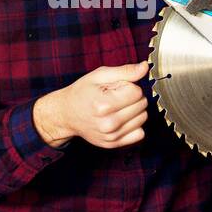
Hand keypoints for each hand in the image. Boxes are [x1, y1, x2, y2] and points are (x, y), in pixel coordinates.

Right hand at [33, 62, 149, 148]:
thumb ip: (125, 71)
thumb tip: (144, 68)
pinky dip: (134, 125)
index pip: (137, 92)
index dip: (129, 86)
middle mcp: (108, 123)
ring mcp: (111, 136)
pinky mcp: (114, 144)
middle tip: (116, 97)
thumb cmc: (82, 92)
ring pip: (143, 118)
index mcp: (104, 104)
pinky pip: (140, 133)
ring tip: (118, 107)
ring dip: (134, 110)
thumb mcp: (100, 76)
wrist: (66, 114)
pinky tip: (122, 119)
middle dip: (132, 97)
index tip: (116, 88)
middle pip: (142, 105)